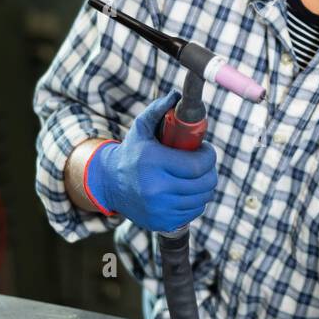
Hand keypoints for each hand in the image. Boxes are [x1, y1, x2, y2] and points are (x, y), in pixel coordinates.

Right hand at [85, 89, 218, 233]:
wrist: (109, 184)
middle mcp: (156, 189)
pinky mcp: (162, 222)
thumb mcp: (141, 128)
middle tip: (203, 163)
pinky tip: (186, 191)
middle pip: (205, 183)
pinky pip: (194, 212)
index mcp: (153, 163)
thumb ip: (160, 110)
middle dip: (210, 170)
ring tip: (195, 176)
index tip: (205, 150)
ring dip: (204, 186)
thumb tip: (177, 95)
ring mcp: (160, 209)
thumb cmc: (131, 152)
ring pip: (202, 198)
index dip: (209, 156)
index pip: (198, 165)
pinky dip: (196, 201)